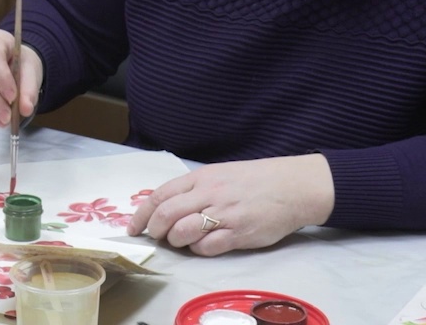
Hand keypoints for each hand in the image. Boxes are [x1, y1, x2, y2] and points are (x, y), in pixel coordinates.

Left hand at [126, 154, 334, 256]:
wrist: (291, 186)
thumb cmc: (254, 180)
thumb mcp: (219, 175)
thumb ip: (193, 189)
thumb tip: (165, 206)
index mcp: (201, 177)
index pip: (160, 195)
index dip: (142, 214)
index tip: (134, 227)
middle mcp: (209, 194)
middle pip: (166, 214)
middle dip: (155, 230)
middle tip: (156, 237)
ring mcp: (224, 214)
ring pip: (183, 231)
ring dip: (175, 241)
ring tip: (180, 242)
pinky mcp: (239, 233)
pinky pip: (208, 246)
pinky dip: (199, 250)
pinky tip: (203, 246)